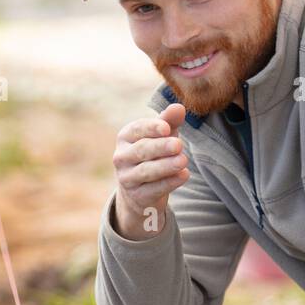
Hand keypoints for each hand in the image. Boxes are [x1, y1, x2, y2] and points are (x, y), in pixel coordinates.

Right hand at [112, 102, 189, 241]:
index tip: (167, 128)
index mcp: (125, 137)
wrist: (140, 190)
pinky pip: (153, 189)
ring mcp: (126, 178)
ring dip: (165, 166)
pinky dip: (169, 182)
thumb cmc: (153, 154)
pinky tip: (183, 175)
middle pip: (141, 150)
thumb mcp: (162, 136)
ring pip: (146, 171)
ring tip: (183, 160)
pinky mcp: (137, 196)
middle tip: (178, 145)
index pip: (137, 129)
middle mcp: (121, 157)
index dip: (152, 128)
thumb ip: (169, 121)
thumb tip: (179, 107)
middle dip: (160, 147)